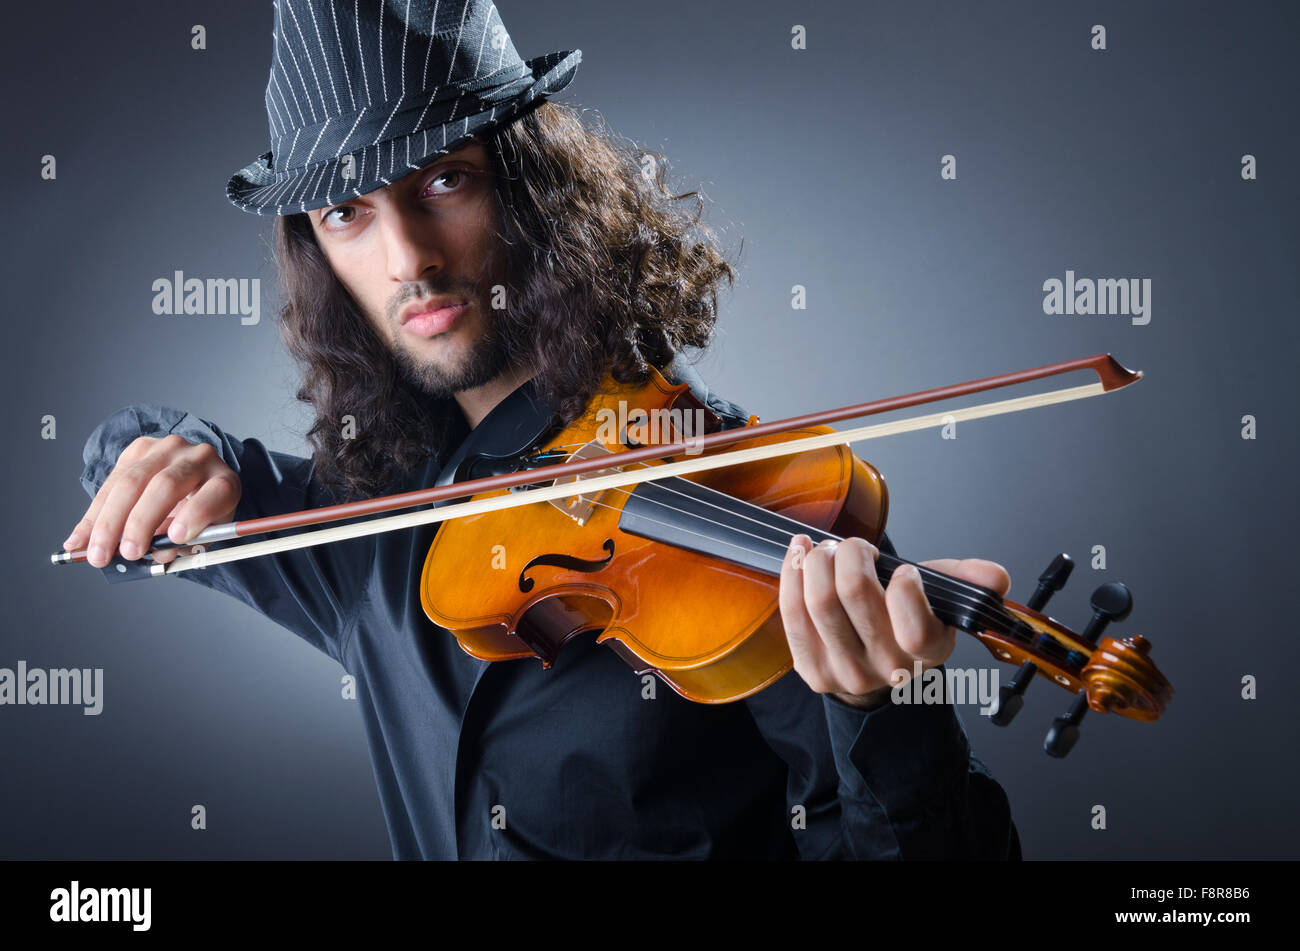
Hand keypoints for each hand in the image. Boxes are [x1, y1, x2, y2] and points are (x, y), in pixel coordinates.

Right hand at [63, 434, 240, 567]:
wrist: (192, 481)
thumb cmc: (199, 515)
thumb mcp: (204, 534)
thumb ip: (186, 544)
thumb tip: (158, 552)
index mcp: (224, 481)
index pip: (216, 492)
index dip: (197, 513)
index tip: (176, 538)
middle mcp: (198, 458)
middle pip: (166, 486)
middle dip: (141, 523)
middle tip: (127, 553)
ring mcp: (167, 449)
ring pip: (131, 481)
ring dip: (109, 521)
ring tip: (97, 553)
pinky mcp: (139, 449)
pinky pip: (111, 481)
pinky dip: (93, 514)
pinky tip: (80, 538)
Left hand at [779, 535, 1010, 708]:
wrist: (881, 670)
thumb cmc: (909, 621)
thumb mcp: (945, 601)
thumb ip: (968, 581)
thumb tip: (996, 576)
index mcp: (928, 651)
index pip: (915, 628)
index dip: (905, 589)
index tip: (903, 570)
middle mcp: (888, 668)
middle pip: (853, 596)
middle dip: (849, 553)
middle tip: (853, 547)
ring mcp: (847, 673)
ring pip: (819, 602)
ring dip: (817, 561)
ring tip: (825, 550)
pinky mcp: (813, 672)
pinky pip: (792, 616)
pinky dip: (791, 575)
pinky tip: (798, 554)